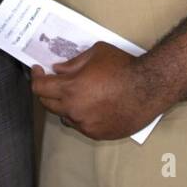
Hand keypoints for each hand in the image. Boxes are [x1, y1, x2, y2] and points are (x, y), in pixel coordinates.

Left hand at [30, 42, 162, 140]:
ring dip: (65, 105)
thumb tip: (59, 70)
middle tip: (53, 82)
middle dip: (47, 91)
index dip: (36, 77)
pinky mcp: (99, 133)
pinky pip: (82, 126)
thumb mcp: (96, 53)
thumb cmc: (124, 67)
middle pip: (48, 104)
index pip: (40, 88)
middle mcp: (75, 110)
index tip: (38, 71)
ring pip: (65, 117)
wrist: (150, 87)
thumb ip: (73, 63)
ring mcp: (86, 125)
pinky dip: (82, 116)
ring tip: (77, 94)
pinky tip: (92, 106)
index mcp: (71, 88)